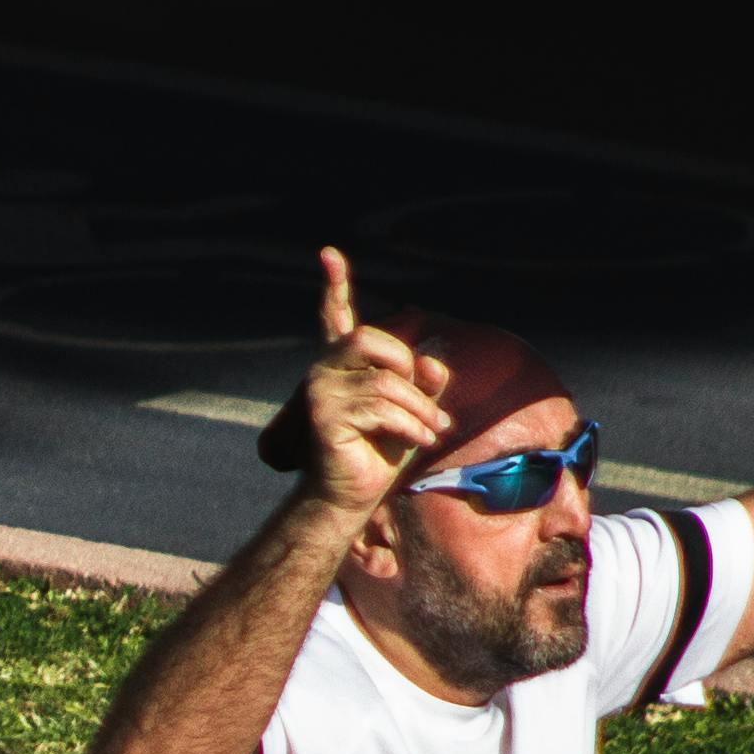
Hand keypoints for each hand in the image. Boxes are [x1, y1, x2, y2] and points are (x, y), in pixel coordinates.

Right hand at [289, 245, 454, 512]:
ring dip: (420, 409)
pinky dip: (411, 424)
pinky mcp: (324, 416)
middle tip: (427, 404)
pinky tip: (422, 441)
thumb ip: (424, 382)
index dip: (334, 285)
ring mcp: (319, 391)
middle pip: (371, 339)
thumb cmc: (380, 454)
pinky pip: (381, 406)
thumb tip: (434, 362)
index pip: (336, 316)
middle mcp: (324, 371)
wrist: (350, 499)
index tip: (328, 254)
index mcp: (342, 365)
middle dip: (406, 367)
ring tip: (433, 432)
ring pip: (387, 381)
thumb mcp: (412, 411)